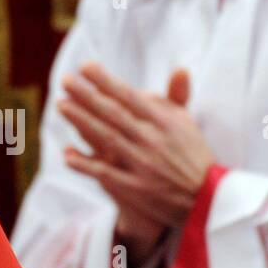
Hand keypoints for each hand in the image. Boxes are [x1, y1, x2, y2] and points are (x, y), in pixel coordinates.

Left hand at [58, 64, 214, 247]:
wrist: (206, 201)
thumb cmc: (193, 157)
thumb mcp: (188, 124)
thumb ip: (176, 98)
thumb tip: (178, 68)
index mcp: (164, 122)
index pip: (130, 97)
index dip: (106, 81)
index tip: (85, 67)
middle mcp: (152, 140)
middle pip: (114, 113)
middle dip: (87, 95)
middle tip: (65, 80)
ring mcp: (142, 164)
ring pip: (107, 137)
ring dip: (81, 121)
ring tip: (61, 105)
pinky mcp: (135, 188)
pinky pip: (105, 174)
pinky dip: (86, 164)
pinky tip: (67, 155)